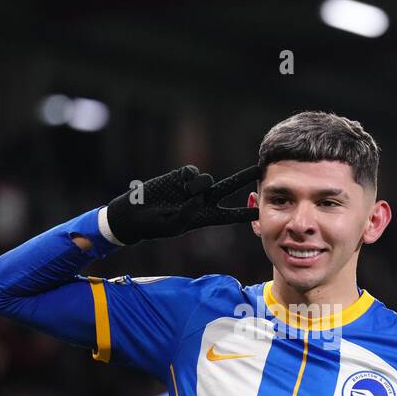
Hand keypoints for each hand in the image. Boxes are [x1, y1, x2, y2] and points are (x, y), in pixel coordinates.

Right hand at [104, 165, 258, 244]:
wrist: (136, 214)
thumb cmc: (155, 226)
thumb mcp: (174, 225)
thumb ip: (189, 212)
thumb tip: (200, 195)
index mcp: (205, 217)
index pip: (230, 214)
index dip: (245, 213)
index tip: (261, 210)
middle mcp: (202, 201)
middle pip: (229, 188)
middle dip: (244, 178)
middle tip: (260, 169)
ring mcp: (192, 188)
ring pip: (207, 180)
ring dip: (198, 187)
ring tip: (184, 195)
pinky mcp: (180, 177)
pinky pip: (192, 172)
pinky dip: (187, 178)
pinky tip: (178, 185)